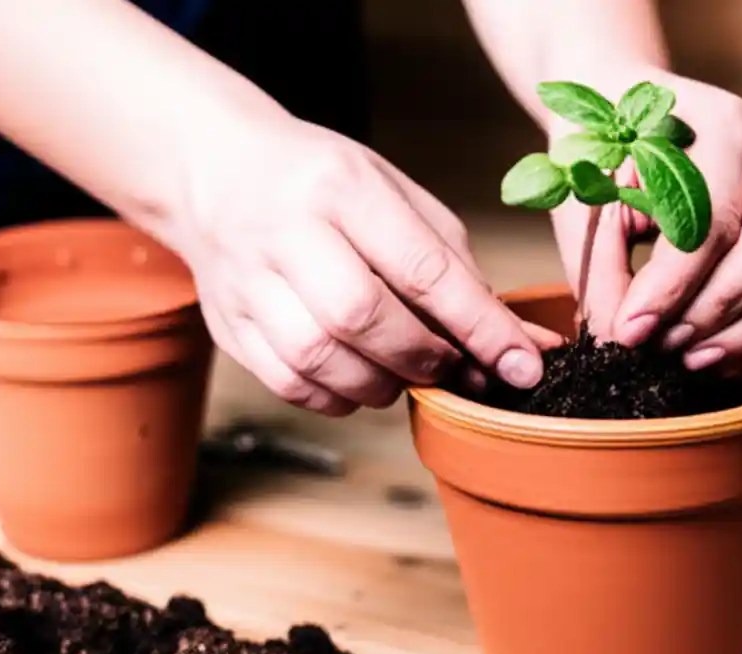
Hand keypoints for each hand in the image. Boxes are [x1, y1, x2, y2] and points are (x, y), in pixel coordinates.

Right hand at [156, 117, 544, 414]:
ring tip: (404, 370)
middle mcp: (286, 229)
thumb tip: (523, 343)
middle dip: (424, 357)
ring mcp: (246, 279)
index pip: (422, 269)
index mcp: (343, 186)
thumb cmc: (326, 186)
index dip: (481, 327)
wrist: (217, 169)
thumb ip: (459, 272)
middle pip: (361, 316)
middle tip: (451, 365)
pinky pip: (288, 383)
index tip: (524, 366)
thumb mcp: (399, 199)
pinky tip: (358, 378)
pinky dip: (337, 396)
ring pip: (318, 358)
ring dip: (381, 383)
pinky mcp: (227, 322)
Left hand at [550, 70, 741, 369]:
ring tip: (690, 360)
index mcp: (716, 127)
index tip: (631, 331)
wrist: (614, 110)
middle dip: (724, 305)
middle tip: (667, 346)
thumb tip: (621, 341)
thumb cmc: (596, 152)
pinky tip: (713, 357)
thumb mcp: (582, 202)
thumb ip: (600, 269)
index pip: (711, 215)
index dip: (672, 285)